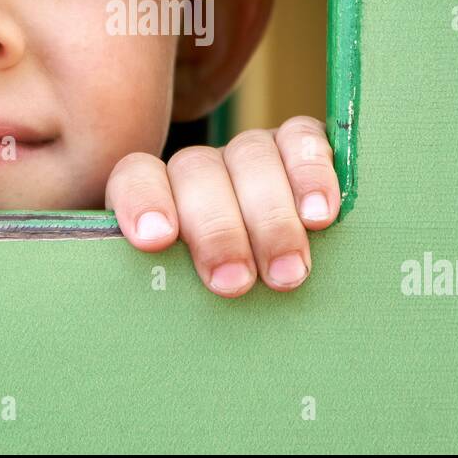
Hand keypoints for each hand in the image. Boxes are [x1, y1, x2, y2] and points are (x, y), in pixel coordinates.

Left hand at [106, 116, 339, 296]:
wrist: (284, 286)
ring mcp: (250, 153)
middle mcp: (201, 169)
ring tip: (287, 271)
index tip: (155, 240)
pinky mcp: (298, 146)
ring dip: (271, 216)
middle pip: (198, 172)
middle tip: (235, 283)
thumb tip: (154, 317)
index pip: (136, 177)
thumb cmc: (214, 298)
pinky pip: (302, 140)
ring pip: (251, 157)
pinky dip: (311, 175)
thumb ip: (167, 288)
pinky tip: (321, 216)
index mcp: (158, 196)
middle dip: (218, 230)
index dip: (144, 201)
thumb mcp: (183, 294)